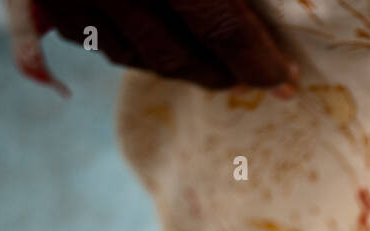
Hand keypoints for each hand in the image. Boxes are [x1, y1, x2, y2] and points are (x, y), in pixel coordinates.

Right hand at [4, 0, 295, 94]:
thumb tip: (267, 4)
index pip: (224, 29)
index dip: (259, 62)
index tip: (285, 84)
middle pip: (175, 56)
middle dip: (219, 74)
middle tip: (249, 78)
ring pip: (129, 55)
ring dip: (173, 68)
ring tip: (207, 65)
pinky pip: (84, 38)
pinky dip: (124, 48)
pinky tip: (152, 46)